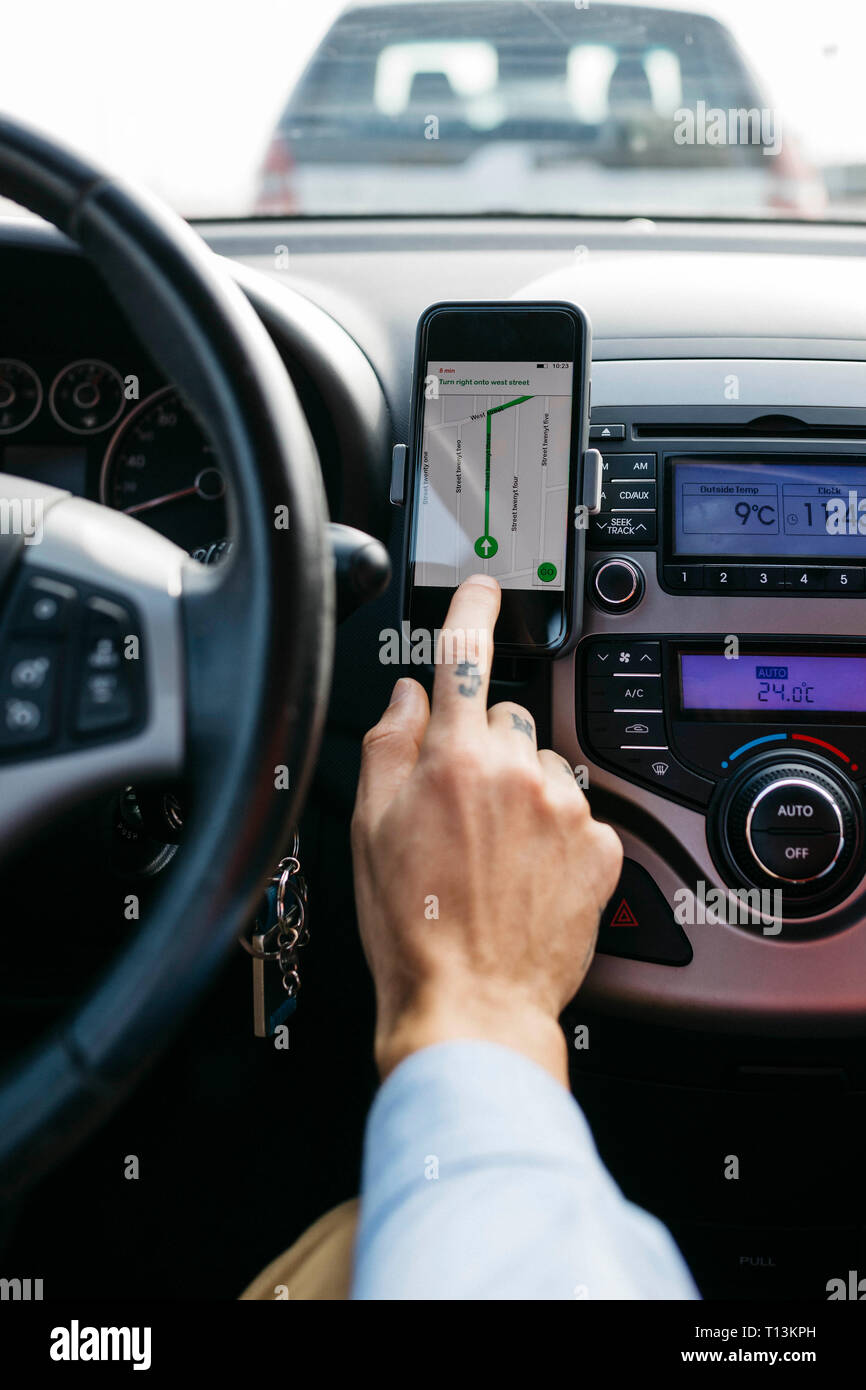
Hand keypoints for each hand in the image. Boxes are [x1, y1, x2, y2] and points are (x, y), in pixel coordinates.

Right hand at [351, 575, 622, 1084]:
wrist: (473, 1003)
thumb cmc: (413, 928)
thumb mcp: (367, 828)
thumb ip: (388, 743)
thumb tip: (409, 695)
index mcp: (455, 760)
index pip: (466, 655)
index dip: (471, 611)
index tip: (482, 589)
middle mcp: (518, 774)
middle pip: (505, 717)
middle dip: (482, 744)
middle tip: (459, 805)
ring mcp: (567, 811)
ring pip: (543, 765)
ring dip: (520, 789)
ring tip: (492, 851)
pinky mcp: (602, 849)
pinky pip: (578, 813)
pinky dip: (556, 830)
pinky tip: (527, 871)